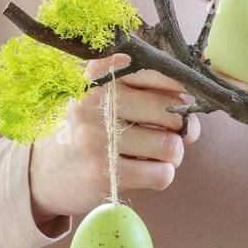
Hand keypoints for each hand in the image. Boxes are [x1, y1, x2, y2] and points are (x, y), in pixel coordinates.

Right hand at [28, 55, 200, 224]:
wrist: (45, 171)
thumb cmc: (92, 128)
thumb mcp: (108, 95)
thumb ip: (152, 86)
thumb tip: (203, 89)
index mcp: (102, 72)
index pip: (163, 72)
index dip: (185, 91)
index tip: (184, 101)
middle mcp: (96, 100)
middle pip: (172, 111)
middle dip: (182, 128)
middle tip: (170, 134)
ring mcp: (97, 137)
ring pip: (171, 146)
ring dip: (172, 155)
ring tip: (153, 154)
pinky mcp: (103, 173)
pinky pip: (162, 174)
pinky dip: (162, 175)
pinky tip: (143, 171)